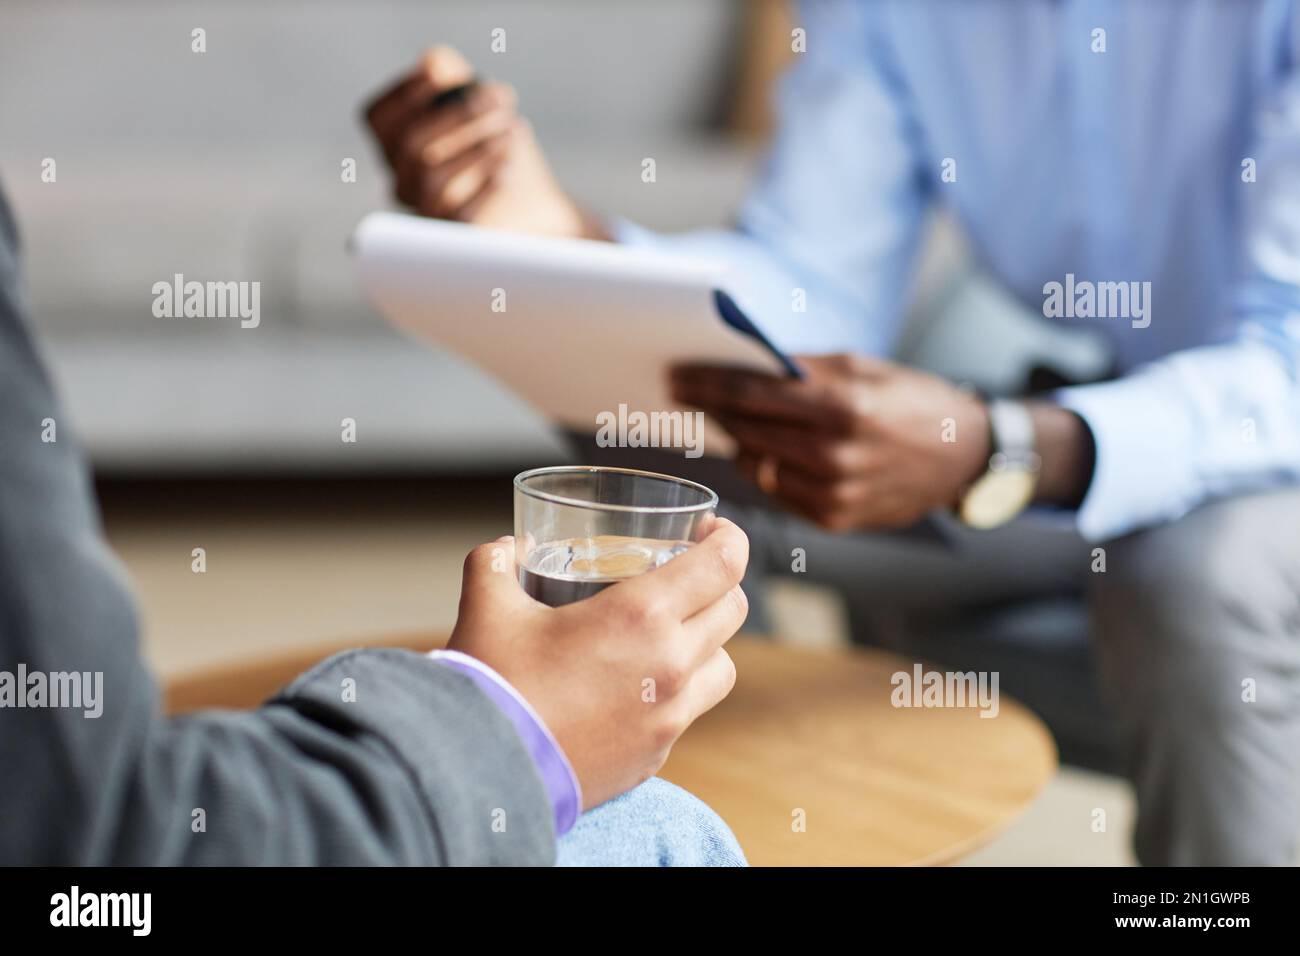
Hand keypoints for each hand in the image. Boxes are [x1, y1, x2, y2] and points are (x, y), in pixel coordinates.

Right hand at [363, 46, 605, 238]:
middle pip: (413, 145)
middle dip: (460, 115)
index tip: (441, 71)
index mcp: (395, 149)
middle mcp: (403, 182)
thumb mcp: (478, 106)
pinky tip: (511, 163)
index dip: (405, 92)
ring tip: (514, 129)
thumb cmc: (498, 148)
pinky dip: (488, 182)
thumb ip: (452, 77)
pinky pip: (460, 212)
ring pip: (433, 178)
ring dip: (478, 146)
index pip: (378, 120)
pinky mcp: (456, 235)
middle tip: (502, 97)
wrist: (535, 206)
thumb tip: (432, 61)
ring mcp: (427, 212)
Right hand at [448, 519, 748, 808]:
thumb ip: (497, 562)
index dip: (729, 537)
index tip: (710, 530)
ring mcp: (669, 715)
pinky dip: (677, 692)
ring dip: (707, 642)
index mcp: (641, 615)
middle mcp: (670, 664)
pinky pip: (689, 713)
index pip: (724, 564)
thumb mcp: (487, 605)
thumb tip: (510, 548)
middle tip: (688, 575)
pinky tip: (638, 686)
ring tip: (670, 634)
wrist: (483, 773)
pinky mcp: (656, 754)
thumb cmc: (491, 685)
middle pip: (733, 610)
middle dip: (719, 583)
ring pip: (723, 667)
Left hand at [671, 354, 991, 530]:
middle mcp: (834, 453)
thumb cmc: (910, 399)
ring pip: (755, 465)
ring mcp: (833, 492)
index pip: (750, 394)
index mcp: (841, 406)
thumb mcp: (862, 366)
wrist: (963, 456)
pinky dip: (766, 468)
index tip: (674, 377)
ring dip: (737, 440)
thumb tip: (740, 362)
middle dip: (712, 409)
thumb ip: (801, 368)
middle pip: (745, 429)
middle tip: (685, 393)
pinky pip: (777, 491)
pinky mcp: (833, 519)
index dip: (705, 385)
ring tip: (727, 419)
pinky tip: (765, 450)